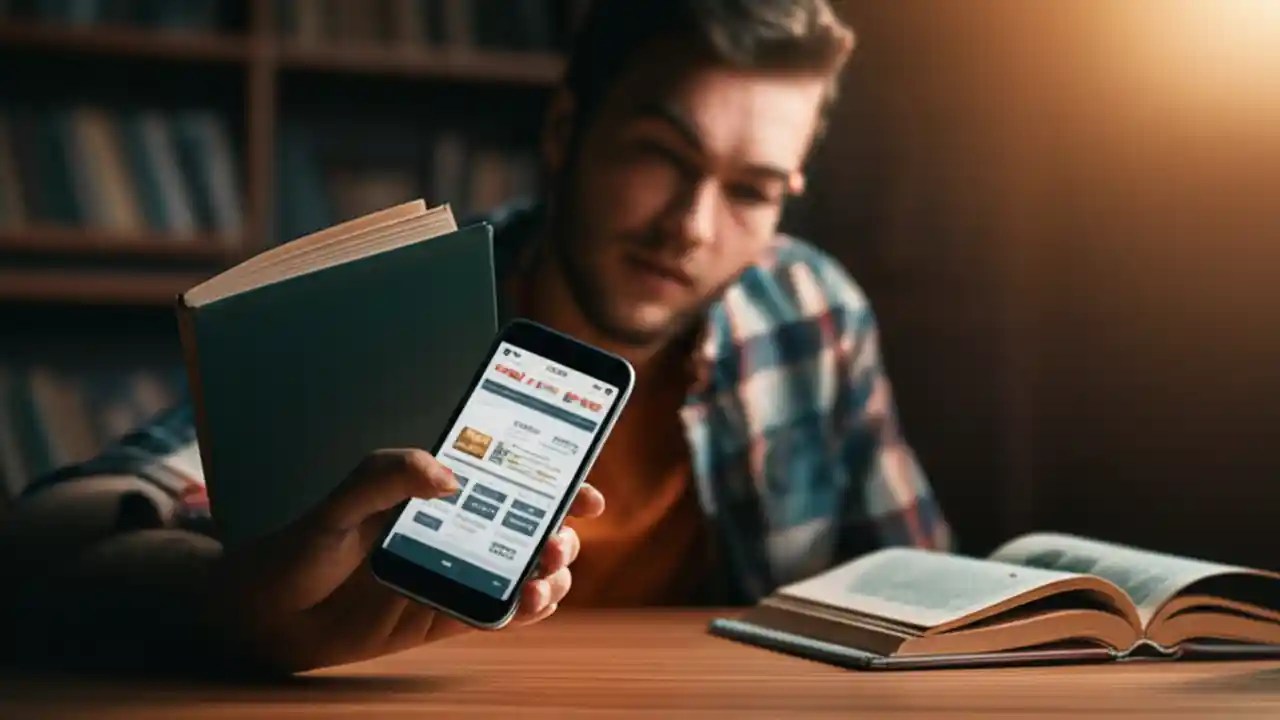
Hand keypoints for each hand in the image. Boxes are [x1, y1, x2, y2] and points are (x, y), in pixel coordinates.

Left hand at [206, 449, 603, 673]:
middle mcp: (451, 532)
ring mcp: (450, 576)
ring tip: (546, 574)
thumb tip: (450, 478)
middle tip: (559, 537)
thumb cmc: (297, 549)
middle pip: (528, 527)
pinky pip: (495, 613)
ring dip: (549, 572)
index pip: (505, 479)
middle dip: (560, 530)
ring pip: (522, 572)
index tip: (584, 489)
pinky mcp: (441, 618)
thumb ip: (386, 477)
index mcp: (433, 494)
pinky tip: (531, 602)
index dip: (553, 481)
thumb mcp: (336, 504)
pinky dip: (523, 610)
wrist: (261, 618)